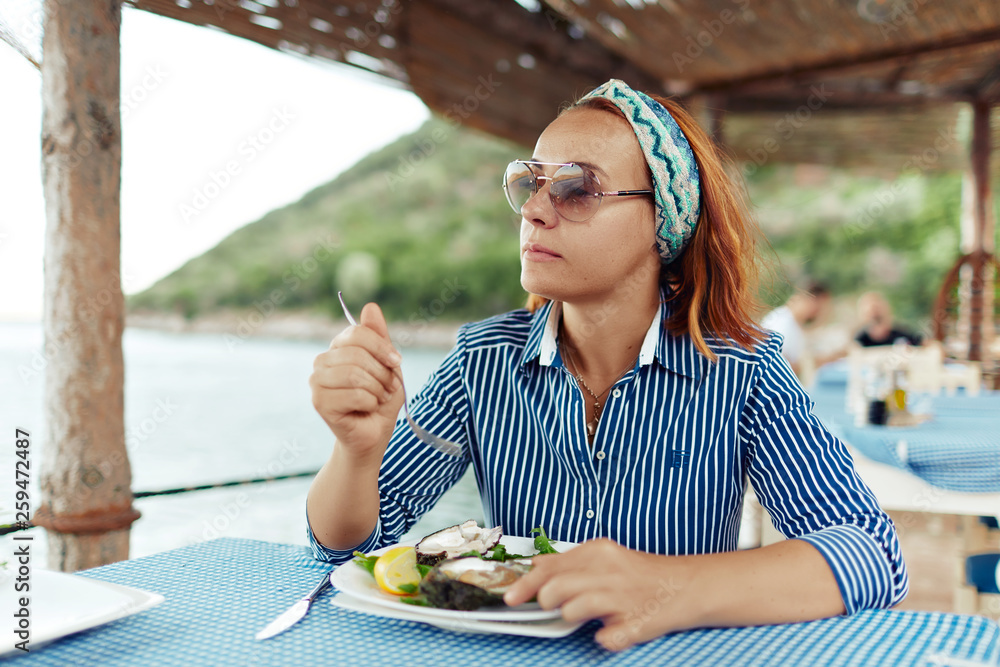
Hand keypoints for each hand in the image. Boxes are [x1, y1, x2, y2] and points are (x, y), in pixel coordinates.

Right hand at [310, 302, 404, 458]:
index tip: (396, 361)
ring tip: (379, 398)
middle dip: (382, 373)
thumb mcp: (387, 364)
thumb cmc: (380, 398)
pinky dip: (370, 403)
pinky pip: (354, 395)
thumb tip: (370, 306)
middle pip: (357, 354)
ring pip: (355, 374)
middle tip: (388, 388)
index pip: (358, 332)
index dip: (382, 347)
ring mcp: (317, 381)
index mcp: (338, 347)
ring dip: (377, 390)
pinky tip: (367, 409)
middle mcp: (323, 360)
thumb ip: (379, 337)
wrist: (374, 434)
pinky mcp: (319, 402)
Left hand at [504, 539, 693, 650]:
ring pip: (573, 611)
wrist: (686, 586)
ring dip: (573, 616)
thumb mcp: (604, 557)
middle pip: (555, 588)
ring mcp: (623, 598)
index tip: (510, 597)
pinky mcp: (635, 624)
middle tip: (551, 606)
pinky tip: (614, 628)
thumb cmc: (639, 574)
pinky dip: (605, 638)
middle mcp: (609, 571)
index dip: (525, 584)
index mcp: (598, 551)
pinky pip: (604, 638)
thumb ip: (570, 562)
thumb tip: (534, 567)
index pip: (550, 567)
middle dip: (546, 601)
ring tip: (589, 613)